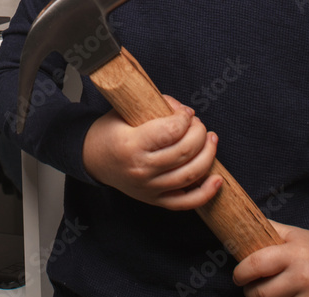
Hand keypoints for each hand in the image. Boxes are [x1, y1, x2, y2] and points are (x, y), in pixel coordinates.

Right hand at [82, 95, 221, 209]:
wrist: (91, 160)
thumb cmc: (109, 133)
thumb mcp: (124, 112)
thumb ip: (155, 107)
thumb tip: (185, 111)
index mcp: (131, 145)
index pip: (171, 131)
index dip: (185, 118)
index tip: (186, 113)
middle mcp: (142, 170)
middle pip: (185, 152)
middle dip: (200, 133)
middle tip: (198, 124)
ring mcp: (150, 189)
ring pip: (191, 174)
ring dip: (209, 154)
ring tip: (210, 139)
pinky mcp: (155, 200)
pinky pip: (187, 202)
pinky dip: (206, 192)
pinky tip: (218, 178)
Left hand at [233, 221, 308, 296]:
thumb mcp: (297, 236)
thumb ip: (271, 230)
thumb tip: (241, 223)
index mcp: (296, 252)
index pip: (257, 263)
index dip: (241, 272)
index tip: (238, 276)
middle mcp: (304, 275)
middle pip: (261, 292)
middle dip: (251, 292)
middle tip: (251, 289)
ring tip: (270, 294)